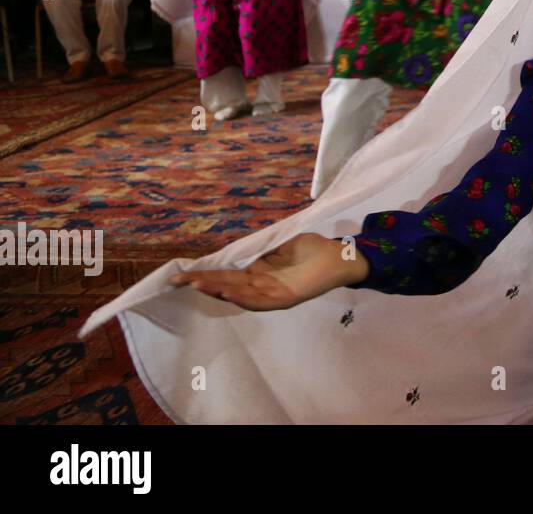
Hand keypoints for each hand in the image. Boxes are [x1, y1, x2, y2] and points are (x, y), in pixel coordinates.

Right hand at [168, 233, 368, 311]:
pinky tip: (228, 293)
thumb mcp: (280, 245)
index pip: (228, 275)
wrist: (341, 256)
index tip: (183, 272)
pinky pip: (261, 300)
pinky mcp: (287, 298)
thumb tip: (233, 247)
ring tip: (197, 285)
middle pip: (228, 286)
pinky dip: (243, 297)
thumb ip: (259, 248)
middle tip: (179, 280)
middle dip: (204, 284)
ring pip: (240, 295)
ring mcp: (274, 294)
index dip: (206, 274)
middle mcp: (263, 286)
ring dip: (218, 290)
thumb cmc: (312, 248)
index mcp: (260, 273)